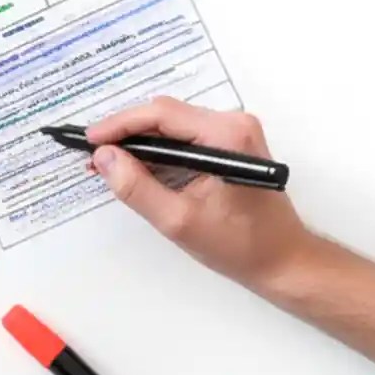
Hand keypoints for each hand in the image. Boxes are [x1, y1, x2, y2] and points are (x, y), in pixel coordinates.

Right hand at [87, 97, 315, 292]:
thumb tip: (104, 157)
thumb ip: (137, 187)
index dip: (119, 125)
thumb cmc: (239, 245)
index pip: (161, 115)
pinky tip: (136, 166)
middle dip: (126, 133)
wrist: (285, 260)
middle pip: (165, 115)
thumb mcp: (178, 220)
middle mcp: (233, 123)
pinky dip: (158, 149)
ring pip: (172, 125)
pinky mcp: (231, 143)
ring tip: (109, 162)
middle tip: (94, 155)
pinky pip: (185, 137)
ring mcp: (234, 132)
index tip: (89, 140)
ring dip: (140, 142)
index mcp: (226, 135)